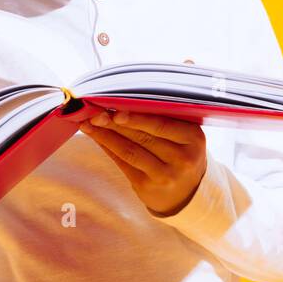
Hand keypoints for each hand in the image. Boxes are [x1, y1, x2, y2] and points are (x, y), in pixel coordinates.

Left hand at [78, 110, 207, 215]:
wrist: (187, 193)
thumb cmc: (182, 153)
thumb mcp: (185, 135)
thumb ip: (166, 115)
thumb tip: (145, 88)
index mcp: (194, 138)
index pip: (161, 124)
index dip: (137, 116)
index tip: (115, 107)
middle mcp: (182, 158)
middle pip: (143, 136)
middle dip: (115, 123)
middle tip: (95, 112)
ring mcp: (165, 175)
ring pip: (129, 150)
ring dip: (106, 135)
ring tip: (88, 123)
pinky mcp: (147, 186)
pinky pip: (123, 163)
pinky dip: (107, 148)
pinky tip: (96, 137)